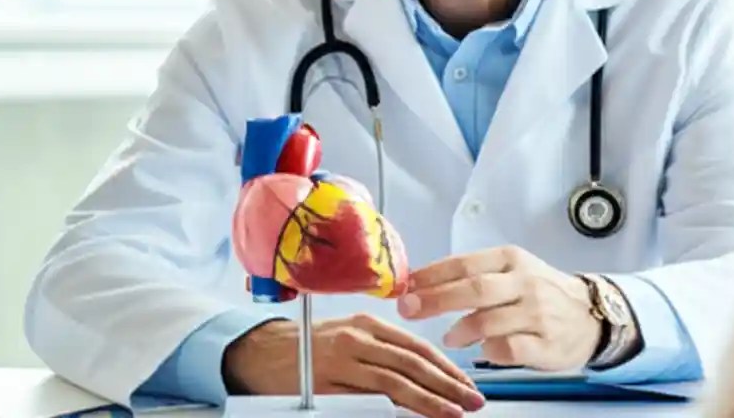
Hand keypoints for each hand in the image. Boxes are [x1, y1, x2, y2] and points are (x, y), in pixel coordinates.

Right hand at [222, 314, 485, 417]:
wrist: (259, 353)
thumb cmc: (306, 347)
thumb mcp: (346, 337)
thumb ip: (380, 351)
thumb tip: (420, 374)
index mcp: (364, 324)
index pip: (416, 345)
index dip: (445, 365)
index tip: (467, 382)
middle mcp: (356, 339)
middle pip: (413, 363)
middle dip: (448, 384)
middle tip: (473, 400)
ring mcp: (341, 363)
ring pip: (396, 382)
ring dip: (431, 399)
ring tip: (455, 411)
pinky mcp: (327, 386)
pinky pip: (368, 398)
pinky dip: (395, 407)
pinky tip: (413, 414)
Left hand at [397, 246, 600, 370]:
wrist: (591, 315)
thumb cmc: (540, 292)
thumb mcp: (511, 271)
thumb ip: (472, 276)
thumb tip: (420, 284)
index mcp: (510, 259)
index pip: (464, 263)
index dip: (431, 275)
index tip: (405, 285)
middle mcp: (524, 282)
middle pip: (474, 289)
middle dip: (436, 299)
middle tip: (410, 309)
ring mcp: (537, 313)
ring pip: (489, 321)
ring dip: (461, 330)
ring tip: (448, 338)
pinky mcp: (546, 344)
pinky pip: (509, 349)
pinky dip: (490, 351)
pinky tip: (484, 350)